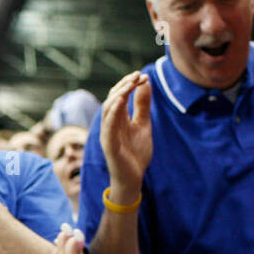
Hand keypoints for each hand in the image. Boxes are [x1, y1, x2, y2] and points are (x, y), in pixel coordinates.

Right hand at [100, 72, 152, 198]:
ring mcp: (108, 134)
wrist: (133, 178)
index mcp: (118, 118)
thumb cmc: (136, 153)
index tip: (144, 75)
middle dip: (124, 85)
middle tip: (138, 75)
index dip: (130, 84)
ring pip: (108, 109)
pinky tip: (121, 101)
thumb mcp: (143, 125)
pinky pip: (108, 126)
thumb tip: (145, 83)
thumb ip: (142, 105)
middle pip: (113, 98)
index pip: (120, 95)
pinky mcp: (109, 144)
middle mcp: (110, 124)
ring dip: (118, 95)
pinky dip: (113, 112)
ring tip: (130, 84)